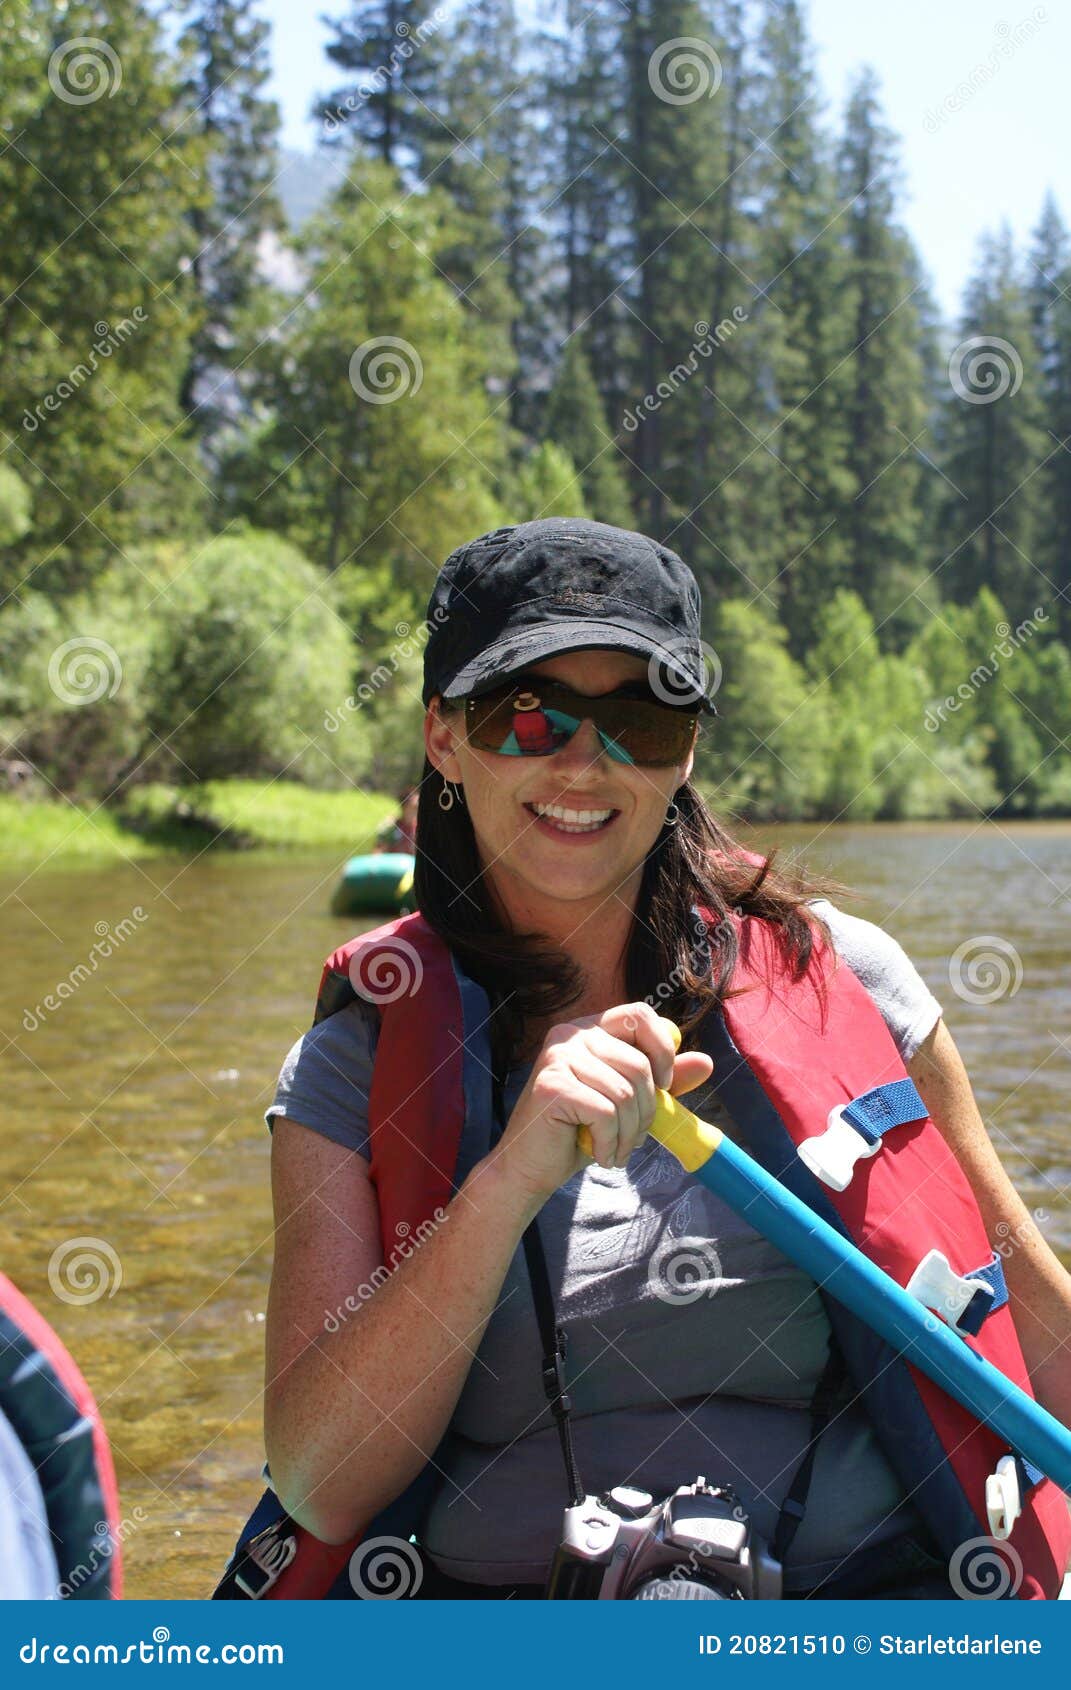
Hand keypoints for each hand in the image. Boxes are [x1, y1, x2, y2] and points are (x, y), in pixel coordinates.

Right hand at [492, 1002, 713, 1205]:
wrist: (529, 1168)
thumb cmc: (579, 1133)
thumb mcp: (628, 1104)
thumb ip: (663, 1082)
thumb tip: (707, 1062)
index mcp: (588, 1029)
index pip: (640, 1014)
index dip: (662, 1051)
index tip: (663, 1088)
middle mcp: (570, 1034)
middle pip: (638, 1063)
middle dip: (648, 1110)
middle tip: (635, 1138)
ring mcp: (558, 1057)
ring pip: (625, 1092)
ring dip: (629, 1133)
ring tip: (616, 1150)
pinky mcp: (552, 1085)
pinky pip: (606, 1113)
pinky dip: (611, 1143)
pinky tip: (600, 1155)